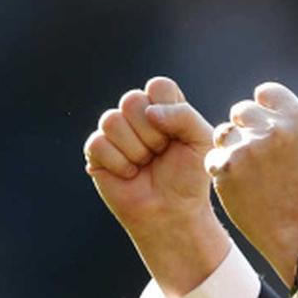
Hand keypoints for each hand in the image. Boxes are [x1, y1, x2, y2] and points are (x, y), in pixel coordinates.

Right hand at [83, 77, 230, 297]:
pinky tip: (130, 174)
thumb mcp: (201, 141)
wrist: (173, 211)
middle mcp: (137, 114)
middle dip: (152, 134)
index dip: (168, 111)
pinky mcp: (96, 152)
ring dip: (136, 150)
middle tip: (161, 153)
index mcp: (163, 106)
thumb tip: (149, 112)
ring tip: (146, 164)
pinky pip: (98, 143)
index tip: (177, 136)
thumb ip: (184, 115)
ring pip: (112, 120)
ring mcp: (115, 132)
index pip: (158, 86)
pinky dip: (120, 164)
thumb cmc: (190, 176)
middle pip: (132, 100)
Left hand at [206, 82, 297, 285]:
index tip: (267, 129)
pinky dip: (223, 171)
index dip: (263, 109)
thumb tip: (253, 106)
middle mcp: (273, 128)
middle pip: (242, 111)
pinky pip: (213, 157)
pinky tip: (241, 187)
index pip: (266, 93)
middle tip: (257, 156)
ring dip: (231, 149)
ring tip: (251, 174)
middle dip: (244, 128)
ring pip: (224, 133)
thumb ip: (282, 121)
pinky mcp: (226, 167)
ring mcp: (248, 147)